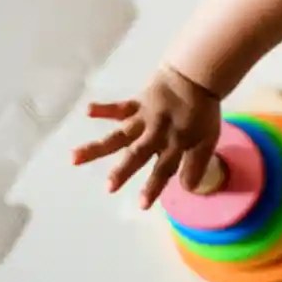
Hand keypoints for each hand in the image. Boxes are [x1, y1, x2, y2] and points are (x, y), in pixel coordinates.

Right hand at [71, 65, 221, 208]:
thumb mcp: (208, 140)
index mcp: (174, 143)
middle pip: (138, 153)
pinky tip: (88, 110)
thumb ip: (197, 164)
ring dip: (97, 147)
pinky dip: (104, 109)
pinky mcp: (136, 104)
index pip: (164, 169)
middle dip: (124, 170)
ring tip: (74, 158)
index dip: (154, 186)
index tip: (141, 205)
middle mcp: (156, 133)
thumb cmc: (201, 112)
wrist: (196, 76)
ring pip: (119, 135)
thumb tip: (188, 189)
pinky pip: (119, 107)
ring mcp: (143, 119)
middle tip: (108, 187)